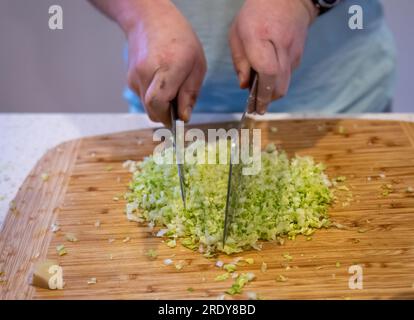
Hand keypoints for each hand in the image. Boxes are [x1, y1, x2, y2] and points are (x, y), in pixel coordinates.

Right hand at [125, 1, 205, 124]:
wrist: (148, 19)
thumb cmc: (178, 39)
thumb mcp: (197, 64)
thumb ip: (190, 93)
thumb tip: (184, 117)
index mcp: (166, 67)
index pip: (158, 103)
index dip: (168, 117)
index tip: (179, 120)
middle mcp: (146, 73)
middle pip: (152, 110)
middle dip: (166, 114)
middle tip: (179, 105)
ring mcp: (134, 77)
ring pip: (147, 106)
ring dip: (161, 105)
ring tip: (172, 86)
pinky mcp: (129, 80)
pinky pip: (143, 97)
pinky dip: (154, 97)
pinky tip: (161, 80)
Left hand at [229, 0, 317, 113]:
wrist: (289, 0)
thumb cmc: (257, 15)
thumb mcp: (238, 32)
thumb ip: (240, 61)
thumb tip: (244, 85)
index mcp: (260, 37)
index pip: (267, 72)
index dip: (261, 93)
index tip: (255, 106)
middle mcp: (280, 47)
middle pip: (278, 85)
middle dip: (267, 100)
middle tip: (256, 108)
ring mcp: (293, 53)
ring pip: (284, 84)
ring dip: (272, 93)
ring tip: (259, 96)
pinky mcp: (298, 57)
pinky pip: (287, 77)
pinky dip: (277, 83)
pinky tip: (267, 81)